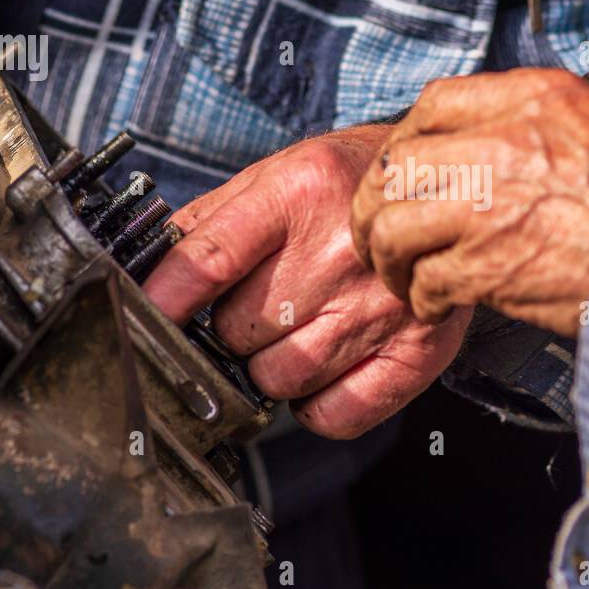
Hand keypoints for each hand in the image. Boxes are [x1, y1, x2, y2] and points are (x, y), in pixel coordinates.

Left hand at [142, 125, 470, 439]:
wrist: (447, 188)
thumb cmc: (350, 186)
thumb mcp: (279, 173)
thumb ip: (212, 220)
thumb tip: (148, 273)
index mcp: (298, 193)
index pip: (207, 261)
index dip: (163, 300)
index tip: (142, 320)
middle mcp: (340, 251)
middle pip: (238, 331)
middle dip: (235, 326)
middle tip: (263, 302)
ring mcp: (381, 307)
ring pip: (279, 378)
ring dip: (273, 365)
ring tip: (299, 327)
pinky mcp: (417, 352)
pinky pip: (334, 415)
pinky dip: (316, 405)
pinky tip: (326, 366)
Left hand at [350, 68, 588, 336]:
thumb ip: (529, 127)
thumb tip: (475, 148)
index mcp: (531, 98)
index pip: (434, 103)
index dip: (407, 140)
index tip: (403, 170)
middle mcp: (501, 142)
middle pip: (397, 164)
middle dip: (379, 204)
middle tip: (382, 230)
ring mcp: (488, 203)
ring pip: (396, 224)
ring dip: (391, 257)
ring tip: (404, 276)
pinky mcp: (486, 264)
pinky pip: (425, 279)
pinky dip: (423, 298)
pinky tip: (438, 304)